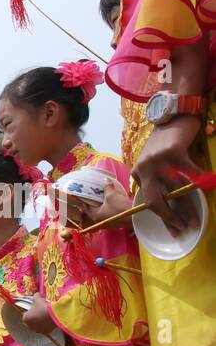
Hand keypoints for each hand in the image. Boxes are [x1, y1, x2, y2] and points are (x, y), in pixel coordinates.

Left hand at [21, 295, 56, 336]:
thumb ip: (35, 296)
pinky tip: (49, 320)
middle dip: (34, 318)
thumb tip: (37, 294)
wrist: (54, 314)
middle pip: (31, 321)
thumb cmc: (42, 306)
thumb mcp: (37, 298)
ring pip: (37, 326)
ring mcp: (38, 330)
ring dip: (39, 322)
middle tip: (39, 313)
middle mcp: (30, 326)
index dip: (29, 312)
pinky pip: (44, 328)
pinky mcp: (45, 332)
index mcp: (25, 319)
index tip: (34, 309)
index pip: (25, 315)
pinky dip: (46, 325)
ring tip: (45, 316)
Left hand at [84, 176, 133, 227]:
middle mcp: (99, 220)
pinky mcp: (115, 220)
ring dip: (102, 202)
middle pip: (93, 208)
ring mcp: (107, 221)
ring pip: (101, 210)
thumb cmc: (121, 208)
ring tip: (102, 193)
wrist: (136, 217)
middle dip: (93, 199)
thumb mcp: (112, 195)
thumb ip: (107, 187)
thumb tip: (105, 179)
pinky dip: (108, 205)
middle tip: (93, 191)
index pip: (85, 206)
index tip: (84, 191)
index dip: (84, 198)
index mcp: (95, 215)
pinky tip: (111, 199)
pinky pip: (108, 212)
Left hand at [132, 115, 205, 236]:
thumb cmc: (167, 143)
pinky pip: (190, 173)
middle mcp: (144, 169)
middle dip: (170, 218)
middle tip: (184, 228)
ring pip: (175, 191)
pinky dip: (201, 182)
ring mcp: (157, 161)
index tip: (175, 230)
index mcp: (138, 174)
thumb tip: (172, 206)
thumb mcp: (155, 164)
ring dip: (188, 207)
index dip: (162, 218)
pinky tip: (209, 186)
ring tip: (197, 219)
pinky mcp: (173, 152)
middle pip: (156, 201)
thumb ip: (158, 181)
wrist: (173, 116)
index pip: (148, 201)